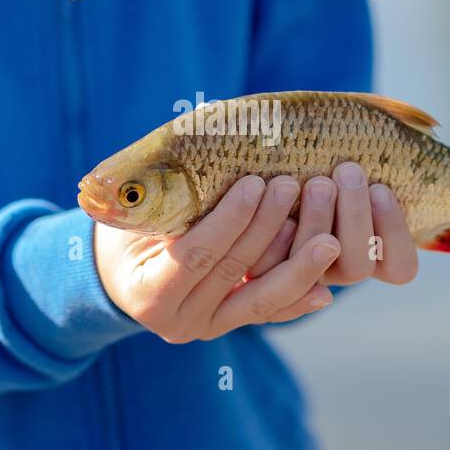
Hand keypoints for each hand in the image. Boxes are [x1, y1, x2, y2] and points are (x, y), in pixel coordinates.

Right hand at [94, 175, 341, 342]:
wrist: (123, 273)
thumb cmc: (129, 228)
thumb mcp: (135, 213)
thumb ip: (167, 188)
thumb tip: (206, 123)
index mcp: (148, 292)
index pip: (194, 254)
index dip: (227, 220)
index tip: (255, 182)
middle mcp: (178, 321)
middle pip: (233, 272)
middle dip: (268, 228)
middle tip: (293, 185)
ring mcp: (207, 327)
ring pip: (261, 299)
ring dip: (297, 266)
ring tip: (326, 235)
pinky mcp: (231, 324)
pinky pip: (270, 313)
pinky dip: (299, 301)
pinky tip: (326, 289)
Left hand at [258, 162, 418, 286]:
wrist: (269, 155)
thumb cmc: (327, 150)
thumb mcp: (363, 146)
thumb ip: (388, 147)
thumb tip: (427, 127)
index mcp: (377, 255)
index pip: (400, 268)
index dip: (393, 231)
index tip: (382, 188)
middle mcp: (340, 267)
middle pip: (356, 267)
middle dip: (354, 216)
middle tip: (349, 171)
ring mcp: (301, 269)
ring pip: (314, 264)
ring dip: (318, 220)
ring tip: (317, 180)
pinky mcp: (264, 263)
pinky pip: (269, 261)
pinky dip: (274, 229)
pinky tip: (276, 193)